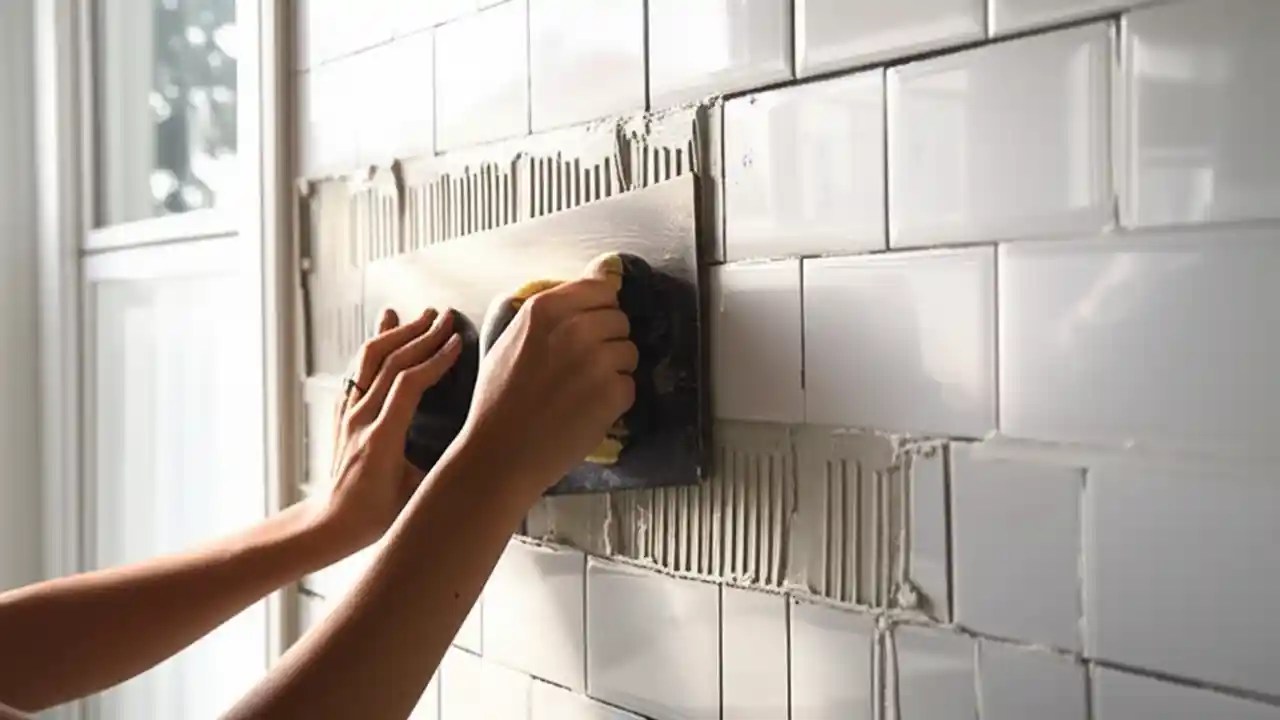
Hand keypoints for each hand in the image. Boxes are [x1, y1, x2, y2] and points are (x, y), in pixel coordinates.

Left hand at [320, 307, 462, 551]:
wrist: (332, 521)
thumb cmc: (376, 515)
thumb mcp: (418, 495)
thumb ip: (444, 467)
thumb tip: (478, 448)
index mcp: (381, 439)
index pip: (409, 385)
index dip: (435, 359)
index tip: (457, 342)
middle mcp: (361, 419)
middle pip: (391, 363)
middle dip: (422, 335)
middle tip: (447, 317)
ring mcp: (349, 412)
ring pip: (371, 358)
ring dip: (399, 332)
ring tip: (422, 316)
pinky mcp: (344, 411)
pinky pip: (360, 367)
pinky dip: (377, 342)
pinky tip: (386, 325)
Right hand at [461, 269, 637, 494]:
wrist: (500, 453)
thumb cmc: (498, 398)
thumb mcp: (513, 337)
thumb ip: (555, 308)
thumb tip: (600, 274)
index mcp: (547, 308)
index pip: (601, 287)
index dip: (598, 308)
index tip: (588, 326)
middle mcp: (576, 328)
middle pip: (619, 319)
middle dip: (607, 340)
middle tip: (580, 367)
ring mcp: (598, 361)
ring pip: (629, 351)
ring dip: (613, 369)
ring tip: (581, 390)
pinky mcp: (613, 393)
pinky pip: (629, 384)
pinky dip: (615, 398)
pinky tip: (586, 410)